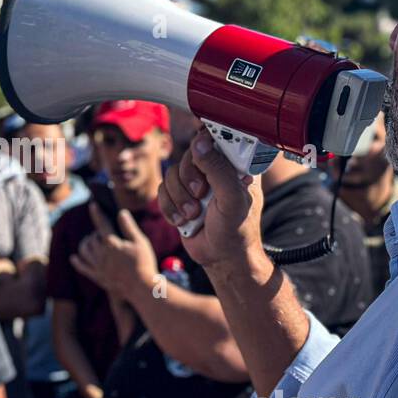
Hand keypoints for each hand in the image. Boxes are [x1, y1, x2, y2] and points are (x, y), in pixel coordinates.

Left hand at [69, 204, 157, 298]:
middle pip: (92, 238)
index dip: (97, 213)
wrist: (142, 288)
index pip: (102, 224)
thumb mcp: (140, 242)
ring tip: (91, 241)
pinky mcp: (97, 277)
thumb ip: (129, 227)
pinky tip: (74, 258)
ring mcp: (98, 266)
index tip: (93, 205)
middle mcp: (101, 254)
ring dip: (85, 243)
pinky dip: (77, 261)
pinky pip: (82, 267)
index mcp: (112, 243)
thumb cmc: (144, 263)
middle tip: (103, 232)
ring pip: (84, 250)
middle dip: (96, 232)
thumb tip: (121, 212)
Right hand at [159, 129, 264, 267]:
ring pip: (172, 172)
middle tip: (200, 194)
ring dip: (179, 197)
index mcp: (235, 165)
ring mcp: (195, 183)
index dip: (205, 143)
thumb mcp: (232, 199)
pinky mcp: (179, 196)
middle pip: (188, 154)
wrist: (220, 258)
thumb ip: (218, 169)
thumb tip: (200, 142)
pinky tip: (183, 221)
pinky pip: (162, 189)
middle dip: (189, 178)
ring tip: (193, 215)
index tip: (200, 155)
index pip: (218, 138)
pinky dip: (169, 207)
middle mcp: (215, 170)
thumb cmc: (236, 231)